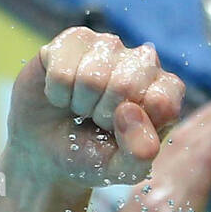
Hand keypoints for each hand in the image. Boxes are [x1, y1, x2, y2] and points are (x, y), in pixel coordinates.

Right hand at [7, 27, 185, 186]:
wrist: (46, 151)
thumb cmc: (92, 156)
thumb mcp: (121, 170)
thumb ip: (139, 153)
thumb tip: (129, 110)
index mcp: (164, 92)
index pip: (162, 100)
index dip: (136, 126)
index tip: (123, 134)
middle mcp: (141, 62)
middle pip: (125, 84)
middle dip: (103, 115)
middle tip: (97, 121)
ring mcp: (108, 46)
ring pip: (91, 77)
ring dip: (80, 104)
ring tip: (81, 108)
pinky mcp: (73, 40)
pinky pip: (62, 70)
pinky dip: (57, 94)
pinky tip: (63, 95)